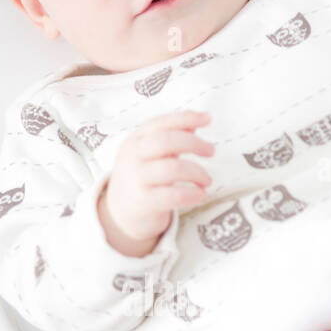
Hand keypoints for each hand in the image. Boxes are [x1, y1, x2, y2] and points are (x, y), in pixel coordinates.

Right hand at [99, 109, 213, 252]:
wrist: (120, 213)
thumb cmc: (141, 179)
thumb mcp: (150, 154)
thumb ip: (171, 138)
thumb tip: (196, 121)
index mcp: (136, 140)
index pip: (161, 123)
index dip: (185, 118)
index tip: (207, 118)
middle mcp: (133, 157)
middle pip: (166, 141)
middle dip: (193, 143)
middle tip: (210, 151)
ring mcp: (137, 179)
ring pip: (172, 169)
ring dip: (197, 172)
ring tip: (207, 180)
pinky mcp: (143, 202)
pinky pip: (173, 195)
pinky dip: (192, 194)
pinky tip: (200, 194)